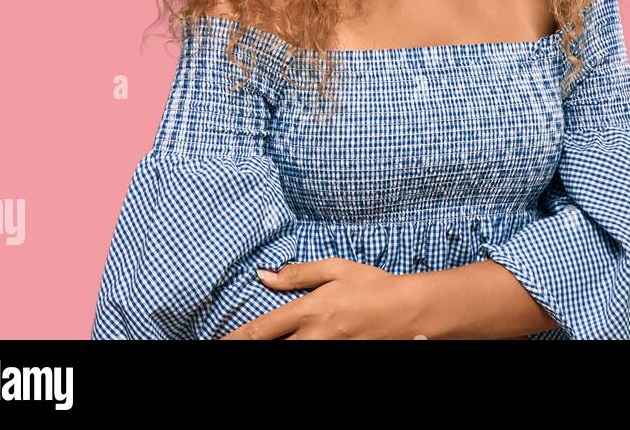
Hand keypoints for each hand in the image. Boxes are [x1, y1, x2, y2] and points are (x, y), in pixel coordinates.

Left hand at [221, 257, 420, 339]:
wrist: (410, 311)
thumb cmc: (374, 286)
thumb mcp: (337, 269)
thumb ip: (298, 274)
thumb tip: (265, 276)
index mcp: (310, 311)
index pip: (261, 330)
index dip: (235, 339)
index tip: (219, 342)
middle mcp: (314, 337)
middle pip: (272, 350)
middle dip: (252, 347)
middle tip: (231, 344)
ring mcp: (328, 351)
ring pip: (291, 357)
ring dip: (276, 350)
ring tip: (260, 345)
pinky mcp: (341, 357)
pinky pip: (312, 360)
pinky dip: (301, 352)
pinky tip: (295, 344)